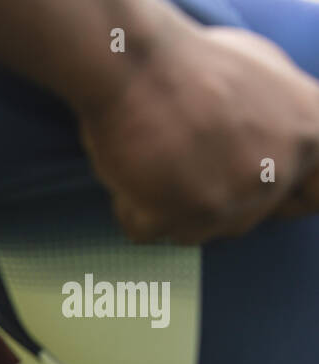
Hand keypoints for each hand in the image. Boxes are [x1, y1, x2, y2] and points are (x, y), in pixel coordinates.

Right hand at [79, 25, 318, 242]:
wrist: (138, 66)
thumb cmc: (191, 62)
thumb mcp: (268, 74)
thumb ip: (284, 122)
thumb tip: (276, 151)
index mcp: (311, 134)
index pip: (310, 198)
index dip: (269, 193)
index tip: (241, 181)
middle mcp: (281, 172)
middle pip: (240, 219)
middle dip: (207, 198)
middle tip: (181, 157)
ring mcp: (234, 199)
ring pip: (193, 231)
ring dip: (166, 206)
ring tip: (154, 160)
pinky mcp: (184, 217)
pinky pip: (148, 231)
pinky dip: (131, 208)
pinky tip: (132, 170)